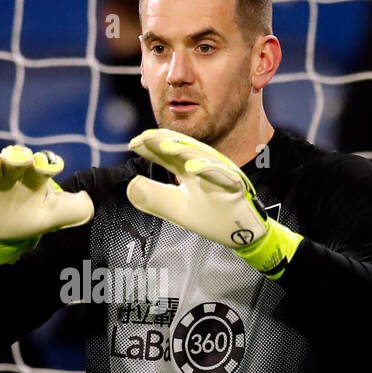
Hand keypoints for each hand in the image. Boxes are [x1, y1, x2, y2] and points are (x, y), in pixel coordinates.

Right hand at [0, 145, 93, 264]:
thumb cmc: (33, 216)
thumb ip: (74, 210)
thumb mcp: (54, 216)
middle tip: (21, 158)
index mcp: (35, 178)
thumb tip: (88, 201)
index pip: (42, 167)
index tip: (52, 166)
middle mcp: (14, 175)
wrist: (5, 234)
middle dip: (18, 157)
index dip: (47, 164)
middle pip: (15, 160)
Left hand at [126, 128, 268, 248]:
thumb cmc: (212, 217)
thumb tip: (130, 185)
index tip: (132, 144)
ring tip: (163, 146)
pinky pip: (221, 174)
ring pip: (201, 156)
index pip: (167, 155)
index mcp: (189, 170)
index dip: (150, 148)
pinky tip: (191, 168)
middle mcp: (203, 167)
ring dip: (183, 149)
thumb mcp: (176, 208)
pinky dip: (207, 169)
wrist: (241, 234)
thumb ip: (154, 197)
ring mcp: (219, 174)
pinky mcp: (234, 185)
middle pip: (181, 148)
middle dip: (162, 140)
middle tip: (143, 138)